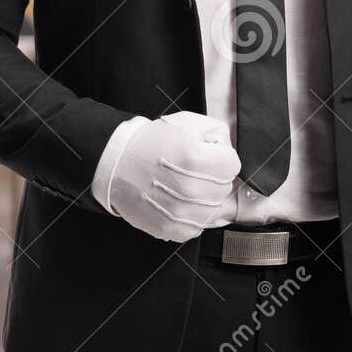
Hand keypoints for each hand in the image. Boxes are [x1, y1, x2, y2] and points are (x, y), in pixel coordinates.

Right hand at [97, 111, 240, 240]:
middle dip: (215, 177)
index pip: (233, 165)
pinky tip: (181, 202)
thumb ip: (217, 134)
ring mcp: (180, 212)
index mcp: (196, 159)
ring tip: (187, 186)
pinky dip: (193, 216)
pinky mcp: (171, 229)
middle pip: (225, 188)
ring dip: (206, 198)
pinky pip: (198, 227)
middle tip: (196, 170)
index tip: (211, 156)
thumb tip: (227, 151)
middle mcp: (190, 189)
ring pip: (215, 209)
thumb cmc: (151, 143)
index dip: (222, 157)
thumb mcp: (187, 122)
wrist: (118, 163)